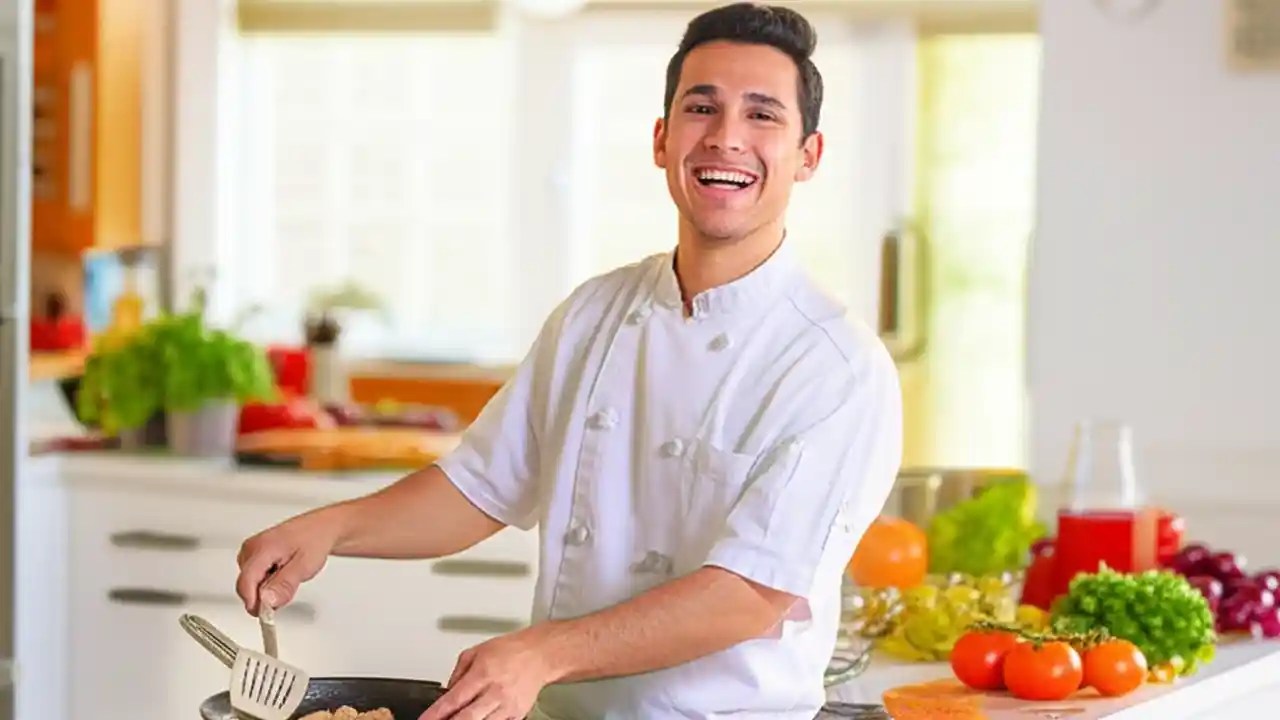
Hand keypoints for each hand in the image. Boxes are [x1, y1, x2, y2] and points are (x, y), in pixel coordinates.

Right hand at [235, 510, 339, 614]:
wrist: (320, 528)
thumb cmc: (314, 540)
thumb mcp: (304, 566)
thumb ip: (284, 585)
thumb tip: (267, 601)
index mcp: (261, 548)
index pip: (245, 584)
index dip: (254, 603)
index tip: (267, 615)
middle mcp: (251, 548)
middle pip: (247, 586)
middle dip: (264, 595)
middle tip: (287, 588)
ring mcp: (251, 551)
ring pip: (250, 584)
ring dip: (267, 588)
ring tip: (287, 575)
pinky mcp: (254, 555)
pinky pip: (254, 577)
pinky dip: (267, 581)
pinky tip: (282, 572)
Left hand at [419, 630, 555, 719]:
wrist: (541, 655)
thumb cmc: (510, 651)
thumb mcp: (477, 651)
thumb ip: (458, 672)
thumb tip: (446, 692)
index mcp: (483, 673)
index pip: (454, 699)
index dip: (436, 713)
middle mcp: (496, 691)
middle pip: (467, 718)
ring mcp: (507, 705)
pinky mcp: (517, 715)